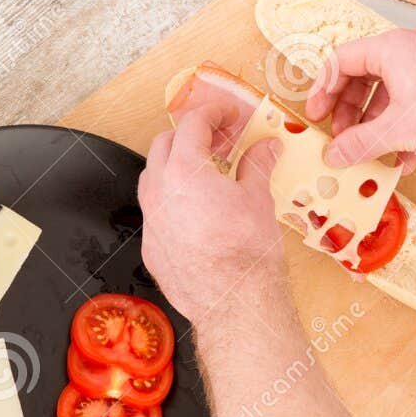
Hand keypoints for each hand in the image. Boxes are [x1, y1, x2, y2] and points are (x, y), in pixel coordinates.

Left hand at [138, 103, 283, 326]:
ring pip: (152, 177)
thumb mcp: (258, 199)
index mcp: (184, 170)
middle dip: (190, 135)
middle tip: (218, 140)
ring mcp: (151, 221)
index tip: (228, 115)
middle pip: (164, 144)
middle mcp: (158, 192)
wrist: (234, 303)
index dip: (213, 113)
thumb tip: (264, 148)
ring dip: (175, 165)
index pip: (192, 124)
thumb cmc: (247, 254)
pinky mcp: (151, 247)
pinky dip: (172, 200)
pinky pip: (155, 212)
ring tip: (205, 172)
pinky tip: (196, 210)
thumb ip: (256, 165)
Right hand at [306, 27, 415, 171]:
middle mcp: (410, 47)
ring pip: (390, 91)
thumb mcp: (398, 131)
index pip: (341, 61)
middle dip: (351, 113)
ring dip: (377, 124)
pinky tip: (406, 158)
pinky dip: (403, 124)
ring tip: (373, 153)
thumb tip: (334, 154)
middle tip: (343, 139)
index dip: (323, 91)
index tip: (316, 117)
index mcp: (391, 48)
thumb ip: (359, 143)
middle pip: (364, 77)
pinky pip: (413, 98)